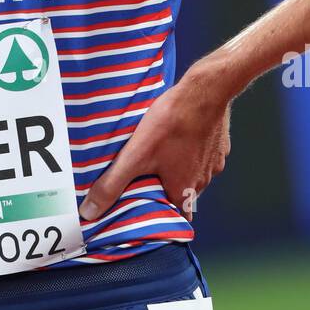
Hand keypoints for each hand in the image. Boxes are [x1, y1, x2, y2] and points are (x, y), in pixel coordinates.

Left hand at [78, 64, 232, 223]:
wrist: (205, 91)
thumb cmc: (173, 123)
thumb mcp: (136, 155)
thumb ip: (112, 184)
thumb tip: (90, 211)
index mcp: (184, 190)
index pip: (175, 217)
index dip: (160, 215)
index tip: (146, 208)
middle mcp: (202, 181)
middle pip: (182, 195)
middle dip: (165, 189)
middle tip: (146, 178)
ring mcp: (213, 162)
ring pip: (193, 174)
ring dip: (178, 169)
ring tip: (159, 156)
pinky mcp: (219, 144)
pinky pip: (203, 154)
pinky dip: (191, 150)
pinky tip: (177, 138)